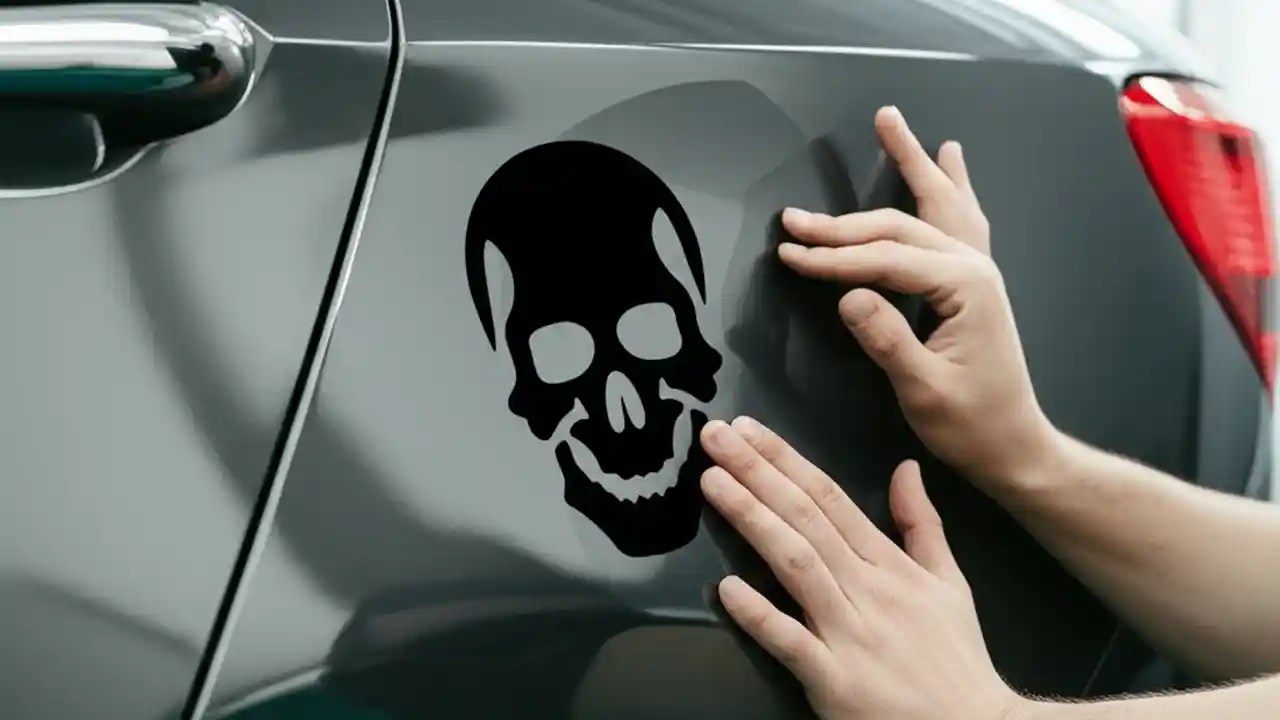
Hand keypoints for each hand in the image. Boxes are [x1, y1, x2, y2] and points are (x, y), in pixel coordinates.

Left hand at [700, 417, 1024, 719]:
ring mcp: (850, 633)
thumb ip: (921, 524)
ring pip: (796, 564)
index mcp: (890, 565)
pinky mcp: (835, 680)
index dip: (786, 460)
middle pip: (806, 518)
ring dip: (752, 519)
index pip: (830, 498)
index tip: (749, 430)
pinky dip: (759, 613)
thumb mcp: (949, 583)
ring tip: (714, 482)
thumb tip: (906, 468)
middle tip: (717, 437)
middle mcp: (868, 589)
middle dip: (758, 472)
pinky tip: (725, 586)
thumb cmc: (956, 659)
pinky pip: (791, 641)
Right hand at [778, 107, 1058, 490]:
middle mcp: (973, 266)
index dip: (832, 257)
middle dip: (841, 222)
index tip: (788, 255)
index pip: (883, 259)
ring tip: (891, 122)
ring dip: (908, 164)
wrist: (1014, 445)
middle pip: (897, 227)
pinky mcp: (972, 281)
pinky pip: (957, 219)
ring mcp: (977, 269)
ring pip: (931, 206)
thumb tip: (847, 296)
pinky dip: (948, 186)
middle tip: (792, 217)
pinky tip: (949, 160)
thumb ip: (887, 340)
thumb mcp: (923, 390)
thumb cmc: (970, 424)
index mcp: (963, 286)